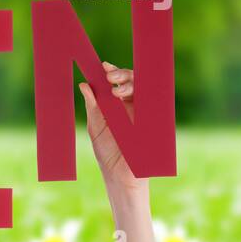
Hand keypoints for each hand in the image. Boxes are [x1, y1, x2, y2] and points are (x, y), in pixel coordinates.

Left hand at [79, 62, 144, 192]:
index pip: (117, 83)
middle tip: (110, 76)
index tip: (104, 67)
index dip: (113, 73)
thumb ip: (92, 106)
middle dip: (122, 74)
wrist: (121, 175)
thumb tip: (84, 84)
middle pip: (133, 81)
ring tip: (117, 90)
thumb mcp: (96, 126)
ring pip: (145, 88)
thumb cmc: (108, 152)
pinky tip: (138, 91)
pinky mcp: (155, 121)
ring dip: (132, 83)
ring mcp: (145, 113)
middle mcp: (133, 106)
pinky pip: (156, 102)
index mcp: (117, 105)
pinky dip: (150, 93)